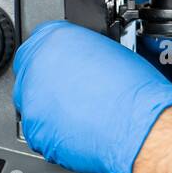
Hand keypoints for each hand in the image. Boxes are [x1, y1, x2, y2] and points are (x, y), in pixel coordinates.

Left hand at [12, 20, 171, 172]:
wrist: (139, 125)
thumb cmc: (134, 90)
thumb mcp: (109, 50)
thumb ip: (83, 51)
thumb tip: (79, 58)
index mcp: (55, 40)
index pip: (40, 40)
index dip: (55, 56)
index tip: (62, 66)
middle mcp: (37, 68)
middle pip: (32, 73)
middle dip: (50, 83)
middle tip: (75, 91)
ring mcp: (32, 101)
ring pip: (34, 104)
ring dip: (52, 108)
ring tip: (81, 112)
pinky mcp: (35, 132)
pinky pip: (40, 130)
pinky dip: (56, 132)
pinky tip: (80, 127)